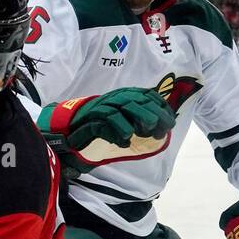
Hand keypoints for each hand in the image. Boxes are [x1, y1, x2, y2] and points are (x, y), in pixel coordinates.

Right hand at [38, 88, 175, 172]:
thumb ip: (138, 120)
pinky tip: (124, 143)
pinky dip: (115, 133)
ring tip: (145, 132)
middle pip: (135, 101)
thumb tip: (162, 128)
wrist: (68, 129)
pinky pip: (103, 124)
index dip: (160, 107)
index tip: (170, 122)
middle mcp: (112, 99)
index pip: (145, 95)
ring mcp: (99, 109)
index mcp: (122, 96)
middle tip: (161, 129)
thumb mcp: (122, 120)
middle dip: (151, 114)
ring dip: (135, 120)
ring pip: (120, 109)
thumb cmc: (98, 126)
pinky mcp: (88, 121)